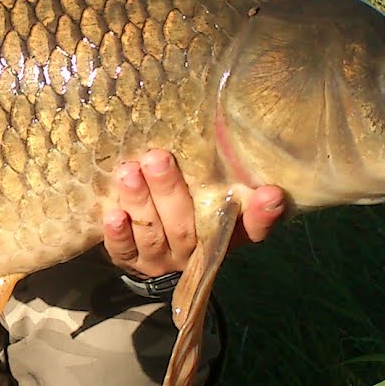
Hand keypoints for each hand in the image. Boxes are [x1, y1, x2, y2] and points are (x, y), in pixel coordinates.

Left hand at [102, 149, 285, 277]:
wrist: (155, 253)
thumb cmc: (189, 210)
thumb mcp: (209, 197)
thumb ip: (217, 174)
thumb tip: (221, 122)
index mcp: (224, 234)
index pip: (252, 229)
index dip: (262, 214)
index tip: (271, 192)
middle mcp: (195, 251)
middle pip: (186, 225)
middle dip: (170, 190)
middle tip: (157, 158)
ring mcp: (162, 260)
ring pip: (153, 234)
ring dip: (141, 202)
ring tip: (129, 173)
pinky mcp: (132, 262)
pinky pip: (124, 251)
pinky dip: (118, 233)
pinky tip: (113, 214)